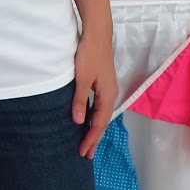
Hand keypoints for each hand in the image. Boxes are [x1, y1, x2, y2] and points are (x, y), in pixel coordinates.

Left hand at [73, 33, 117, 158]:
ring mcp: (108, 89)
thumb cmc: (89, 54)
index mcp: (108, 95)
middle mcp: (111, 95)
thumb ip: (80, 100)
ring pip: (101, 114)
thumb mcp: (82, 78)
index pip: (99, 123)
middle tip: (86, 155)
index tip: (83, 152)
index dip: (91, 139)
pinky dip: (94, 117)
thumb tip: (78, 121)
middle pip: (102, 122)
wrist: (97, 34)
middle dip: (94, 139)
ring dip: (94, 129)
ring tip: (87, 142)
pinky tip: (87, 120)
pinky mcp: (103, 84)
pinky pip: (100, 106)